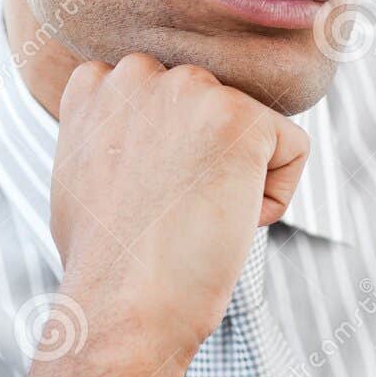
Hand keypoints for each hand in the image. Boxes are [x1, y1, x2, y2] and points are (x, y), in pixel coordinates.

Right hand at [50, 55, 309, 362]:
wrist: (122, 304)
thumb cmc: (104, 262)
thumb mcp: (83, 173)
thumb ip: (112, 130)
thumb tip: (149, 131)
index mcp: (98, 82)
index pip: (165, 94)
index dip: (169, 152)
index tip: (149, 197)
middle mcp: (140, 72)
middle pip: (212, 109)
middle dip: (206, 160)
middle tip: (172, 213)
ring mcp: (190, 89)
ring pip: (253, 128)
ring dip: (239, 178)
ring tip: (194, 219)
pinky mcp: (239, 117)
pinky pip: (292, 149)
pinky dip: (274, 199)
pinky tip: (228, 224)